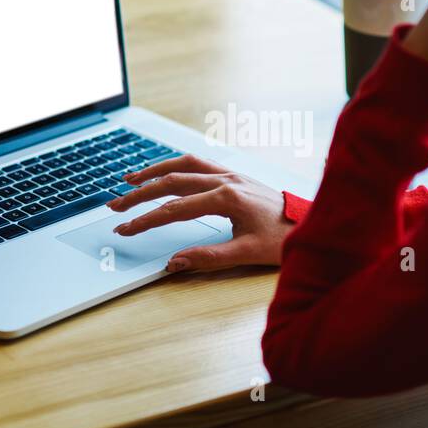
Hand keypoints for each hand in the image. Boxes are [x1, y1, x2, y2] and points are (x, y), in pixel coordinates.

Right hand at [105, 154, 291, 272]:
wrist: (313, 225)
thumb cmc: (285, 239)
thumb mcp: (246, 254)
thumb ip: (207, 258)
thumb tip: (173, 263)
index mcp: (227, 198)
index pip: (174, 209)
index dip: (146, 220)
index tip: (125, 229)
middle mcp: (226, 180)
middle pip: (172, 182)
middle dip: (140, 194)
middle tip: (115, 205)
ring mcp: (231, 175)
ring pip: (184, 166)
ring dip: (155, 171)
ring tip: (130, 180)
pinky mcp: (236, 177)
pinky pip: (200, 164)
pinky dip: (177, 166)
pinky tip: (166, 172)